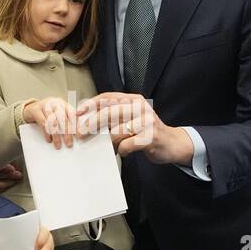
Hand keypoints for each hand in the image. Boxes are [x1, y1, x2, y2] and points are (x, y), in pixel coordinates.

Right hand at [23, 97, 76, 148]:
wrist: (31, 108)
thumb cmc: (47, 114)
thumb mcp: (58, 114)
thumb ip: (68, 120)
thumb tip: (78, 133)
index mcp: (63, 103)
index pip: (72, 114)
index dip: (76, 126)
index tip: (79, 137)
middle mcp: (54, 103)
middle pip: (63, 118)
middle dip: (67, 133)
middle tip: (69, 144)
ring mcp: (44, 105)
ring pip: (53, 122)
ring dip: (56, 136)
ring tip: (58, 145)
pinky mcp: (35, 110)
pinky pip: (43, 123)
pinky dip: (47, 133)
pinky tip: (49, 140)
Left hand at [75, 92, 193, 165]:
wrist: (172, 143)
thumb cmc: (147, 131)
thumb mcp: (133, 117)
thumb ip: (115, 115)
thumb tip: (88, 119)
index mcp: (134, 100)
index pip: (108, 98)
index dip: (90, 105)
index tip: (77, 113)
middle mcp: (140, 107)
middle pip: (109, 113)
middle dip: (92, 124)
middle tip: (81, 133)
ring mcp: (146, 122)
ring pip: (116, 131)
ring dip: (109, 142)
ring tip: (111, 147)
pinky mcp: (150, 137)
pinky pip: (126, 145)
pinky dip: (122, 150)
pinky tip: (126, 151)